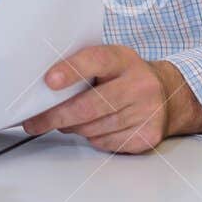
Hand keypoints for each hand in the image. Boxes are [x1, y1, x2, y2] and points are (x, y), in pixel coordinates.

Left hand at [21, 44, 201, 152]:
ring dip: (72, 128)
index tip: (49, 81)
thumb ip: (82, 66)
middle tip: (34, 122)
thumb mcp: (109, 60)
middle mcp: (139, 85)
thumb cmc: (125, 76)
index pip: (95, 61)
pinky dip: (92, 137)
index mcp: (123, 59)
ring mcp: (147, 112)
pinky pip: (106, 142)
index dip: (71, 70)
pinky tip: (92, 128)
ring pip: (94, 128)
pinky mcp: (148, 135)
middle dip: (56, 116)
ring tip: (64, 122)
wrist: (167, 94)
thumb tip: (43, 87)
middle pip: (89, 106)